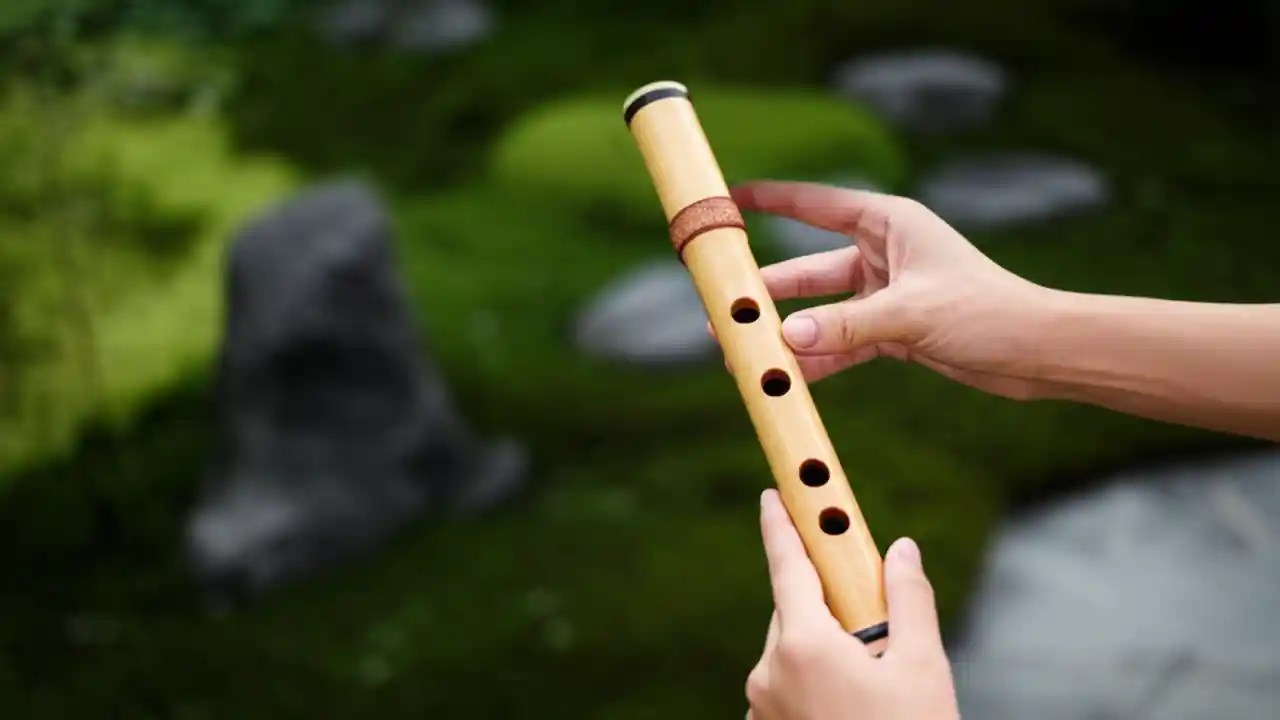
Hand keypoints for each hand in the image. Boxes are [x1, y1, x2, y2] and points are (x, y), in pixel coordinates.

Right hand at [730, 181, 1054, 399]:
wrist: (1038, 352)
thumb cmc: (988, 311)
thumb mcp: (909, 314)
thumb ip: (844, 326)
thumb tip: (785, 338)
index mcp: (889, 223)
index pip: (815, 205)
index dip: (769, 200)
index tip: (727, 200)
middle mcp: (883, 253)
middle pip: (808, 268)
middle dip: (766, 289)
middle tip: (721, 307)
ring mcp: (885, 294)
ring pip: (821, 312)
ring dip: (787, 333)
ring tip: (742, 353)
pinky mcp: (893, 331)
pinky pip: (842, 342)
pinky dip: (818, 359)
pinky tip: (788, 378)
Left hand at [746, 490, 959, 719]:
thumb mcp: (923, 668)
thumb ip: (909, 600)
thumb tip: (902, 550)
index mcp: (804, 646)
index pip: (788, 565)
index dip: (781, 524)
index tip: (772, 494)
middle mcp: (769, 674)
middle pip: (793, 613)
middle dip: (827, 606)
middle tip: (869, 626)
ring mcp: (760, 707)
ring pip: (789, 654)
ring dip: (819, 651)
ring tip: (868, 686)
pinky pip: (784, 689)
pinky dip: (809, 684)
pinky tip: (845, 706)